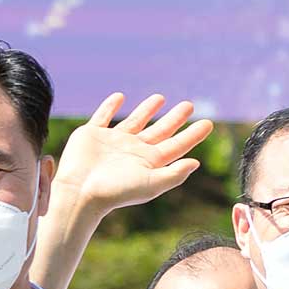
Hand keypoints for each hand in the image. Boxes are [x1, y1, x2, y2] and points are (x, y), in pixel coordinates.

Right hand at [53, 94, 210, 222]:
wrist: (79, 191)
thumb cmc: (115, 191)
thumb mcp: (151, 183)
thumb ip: (174, 174)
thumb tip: (196, 163)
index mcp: (148, 162)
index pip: (176, 145)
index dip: (193, 135)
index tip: (209, 123)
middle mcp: (133, 150)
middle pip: (160, 131)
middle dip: (175, 118)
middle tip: (189, 105)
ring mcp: (112, 142)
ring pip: (135, 121)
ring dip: (147, 109)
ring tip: (161, 98)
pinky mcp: (92, 135)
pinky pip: (103, 116)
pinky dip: (110, 106)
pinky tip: (119, 97)